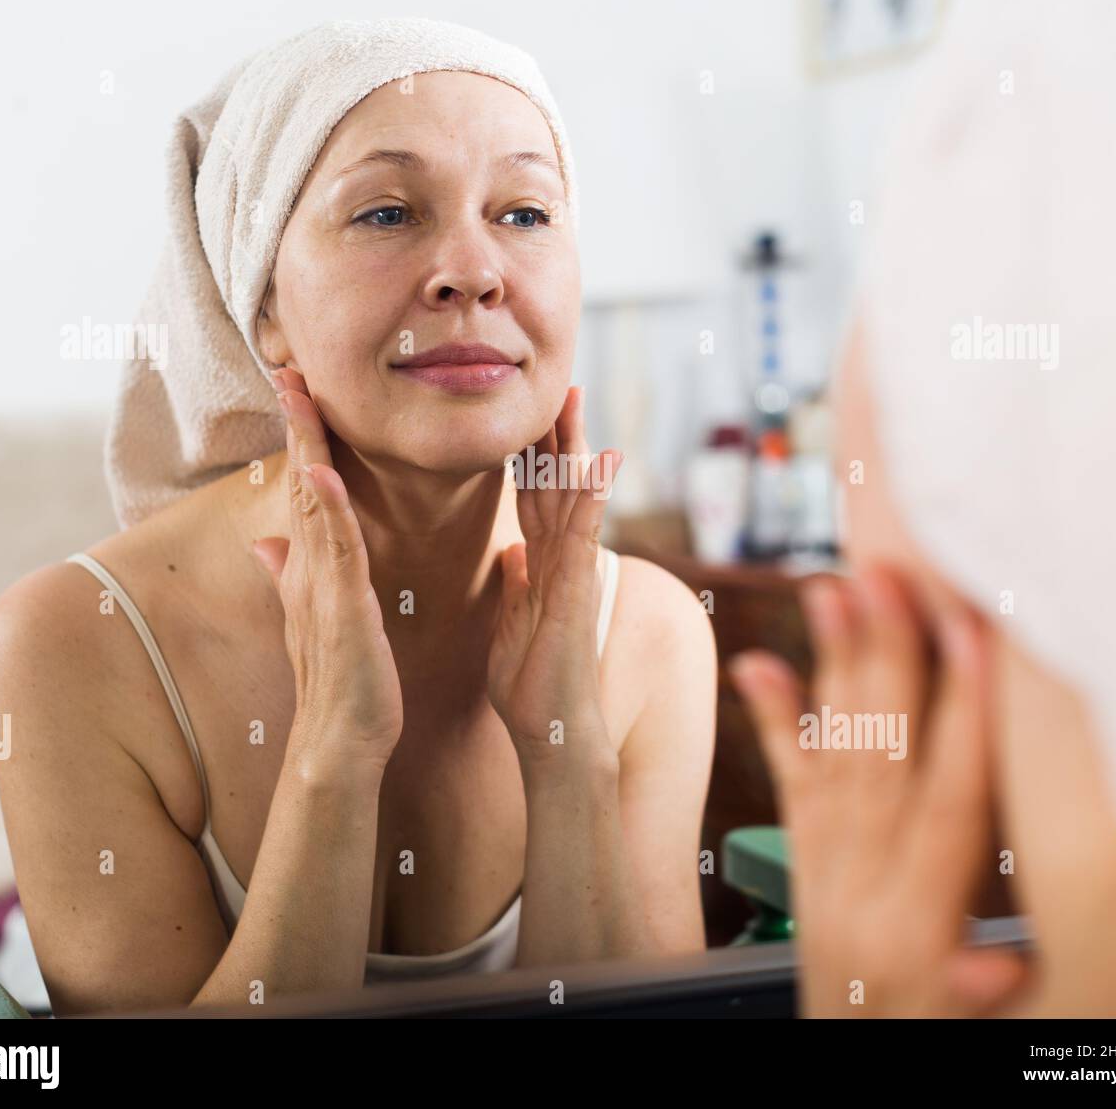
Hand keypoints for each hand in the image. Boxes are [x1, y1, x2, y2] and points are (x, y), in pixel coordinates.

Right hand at [253, 367, 402, 770]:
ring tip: (299, 397)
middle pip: (303, 482)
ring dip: (307, 449)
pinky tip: (321, 474)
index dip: (304, 438)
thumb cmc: (341, 681)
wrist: (341, 742)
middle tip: (289, 369)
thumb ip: (293, 575)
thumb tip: (267, 540)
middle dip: (297, 425)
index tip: (300, 389)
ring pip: (314, 505)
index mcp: (314, 567)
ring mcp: (323, 588)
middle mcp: (311, 569)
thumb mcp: (316, 617)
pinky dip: (327, 512)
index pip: (308, 490)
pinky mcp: (342, 610)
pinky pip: (337, 553)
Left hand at [487, 387, 622, 772]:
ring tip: (575, 398)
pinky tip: (603, 458)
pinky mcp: (580, 589)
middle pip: (557, 484)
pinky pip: (587, 533)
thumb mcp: (513, 621)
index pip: (534, 497)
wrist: (551, 731)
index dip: (529, 456)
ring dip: (575, 446)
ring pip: (575, 496)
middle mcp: (561, 560)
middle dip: (554, 435)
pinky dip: (596, 495)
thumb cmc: (532, 684)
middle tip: (556, 384)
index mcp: (540, 565)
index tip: (524, 415)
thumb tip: (513, 552)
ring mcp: (574, 572)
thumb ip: (517, 583)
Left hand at [728, 565, 1029, 1016]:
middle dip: (887, 661)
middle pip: (882, 757)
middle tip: (881, 578)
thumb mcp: (963, 1024)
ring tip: (828, 590)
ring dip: (834, 668)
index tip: (968, 633)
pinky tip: (756, 663)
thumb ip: (978, 989)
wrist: (848, 1058)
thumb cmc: (925, 1030)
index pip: (948, 802)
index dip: (963, 715)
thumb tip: (989, 967)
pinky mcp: (804, 861)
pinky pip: (790, 786)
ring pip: (835, 757)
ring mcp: (826, 867)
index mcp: (916, 925)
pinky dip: (777, 722)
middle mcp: (862, 885)